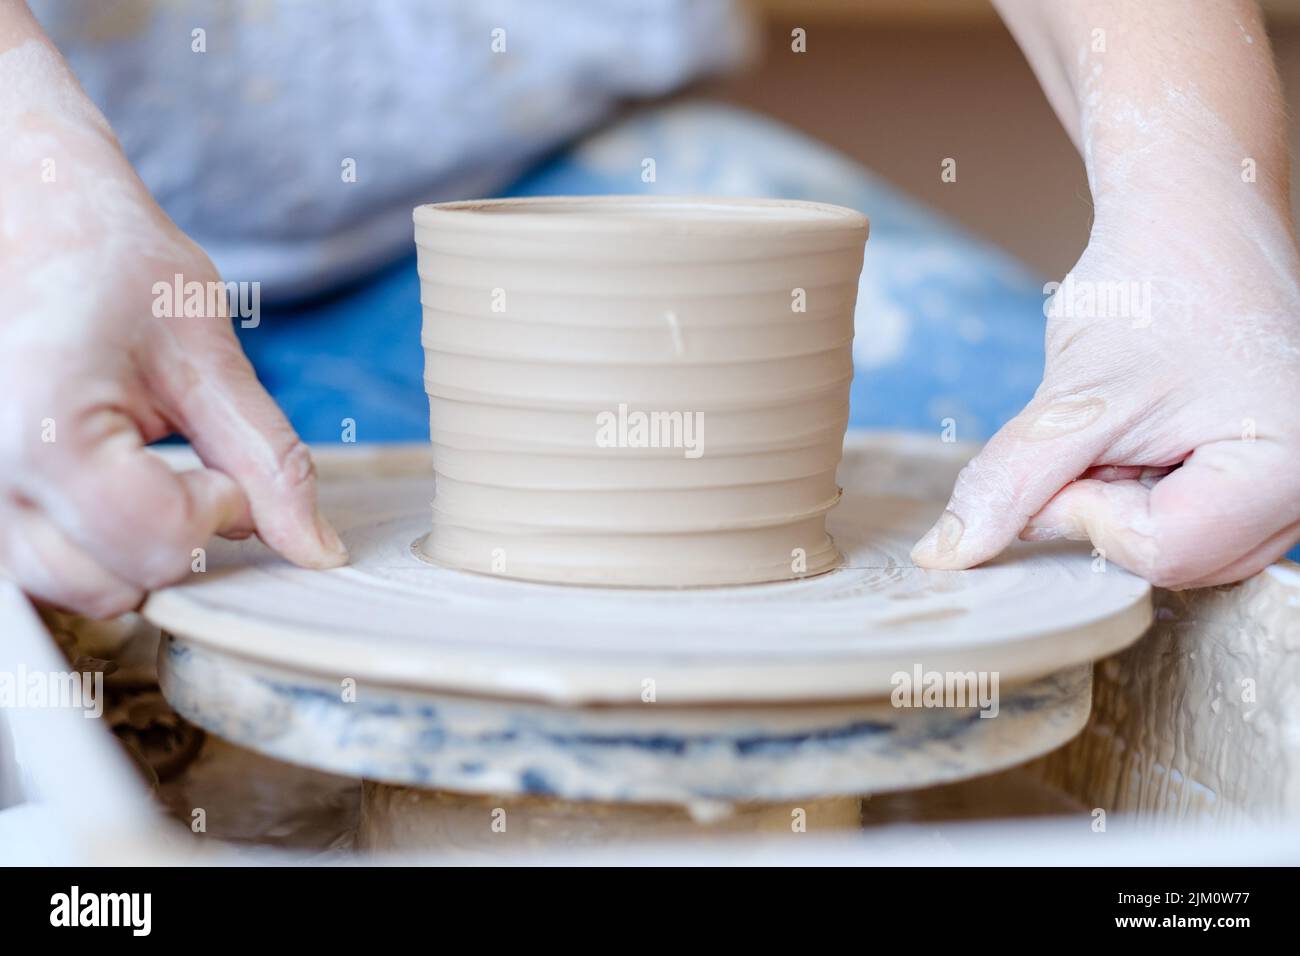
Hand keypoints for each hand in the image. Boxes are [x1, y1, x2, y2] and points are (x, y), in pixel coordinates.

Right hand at [0, 144, 345, 617]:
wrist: (27, 205)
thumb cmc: (108, 261)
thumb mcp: (205, 353)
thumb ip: (267, 458)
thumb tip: (316, 549)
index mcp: (47, 433)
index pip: (168, 543)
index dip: (223, 506)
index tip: (220, 454)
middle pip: (122, 582)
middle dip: (180, 533)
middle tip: (181, 455)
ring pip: (79, 590)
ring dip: (134, 548)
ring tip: (138, 465)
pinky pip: (41, 569)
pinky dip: (91, 546)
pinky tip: (106, 484)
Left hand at [911, 204, 1299, 587]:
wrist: (1195, 223)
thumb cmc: (1157, 288)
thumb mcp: (1074, 395)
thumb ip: (1012, 482)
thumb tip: (948, 555)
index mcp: (1287, 469)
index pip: (1160, 552)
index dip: (1087, 510)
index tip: (1076, 443)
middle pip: (1171, 562)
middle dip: (1107, 508)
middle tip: (1102, 434)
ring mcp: (1290, 491)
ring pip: (1174, 551)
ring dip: (1123, 501)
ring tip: (1130, 428)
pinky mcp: (1263, 483)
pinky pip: (1188, 526)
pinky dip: (1144, 493)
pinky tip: (1145, 438)